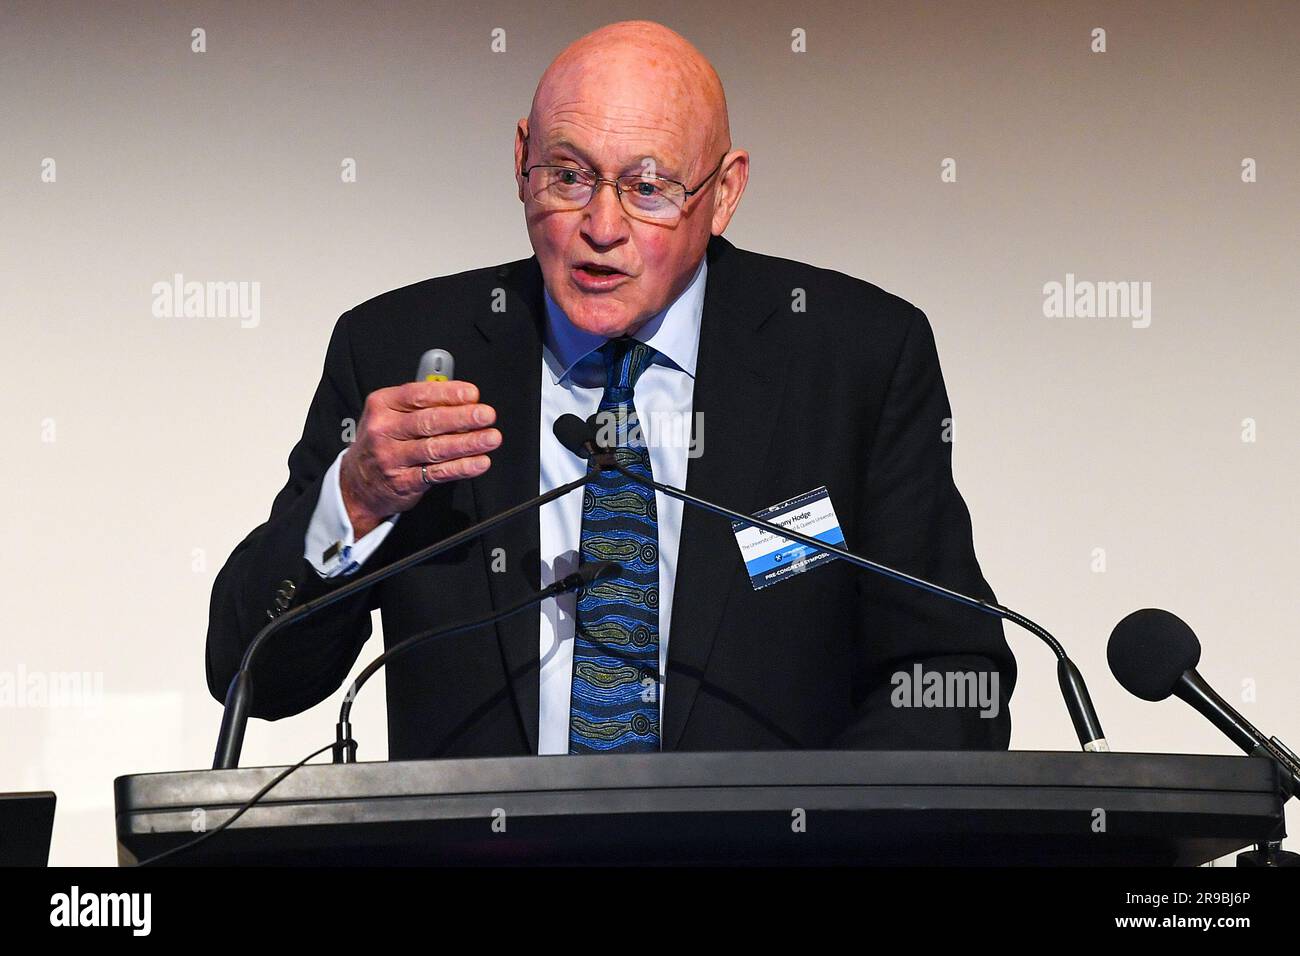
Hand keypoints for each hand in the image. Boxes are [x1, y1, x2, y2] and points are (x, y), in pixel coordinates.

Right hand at [338, 380, 499, 536]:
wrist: (357, 483)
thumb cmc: (382, 442)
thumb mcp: (390, 414)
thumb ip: (421, 404)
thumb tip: (460, 399)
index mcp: (382, 405)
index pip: (418, 395)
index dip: (448, 394)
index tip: (472, 394)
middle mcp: (384, 430)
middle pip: (429, 421)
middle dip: (463, 418)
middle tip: (486, 415)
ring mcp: (391, 458)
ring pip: (435, 448)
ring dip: (468, 443)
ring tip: (490, 438)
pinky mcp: (402, 481)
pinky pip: (437, 473)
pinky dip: (462, 467)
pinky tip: (479, 462)